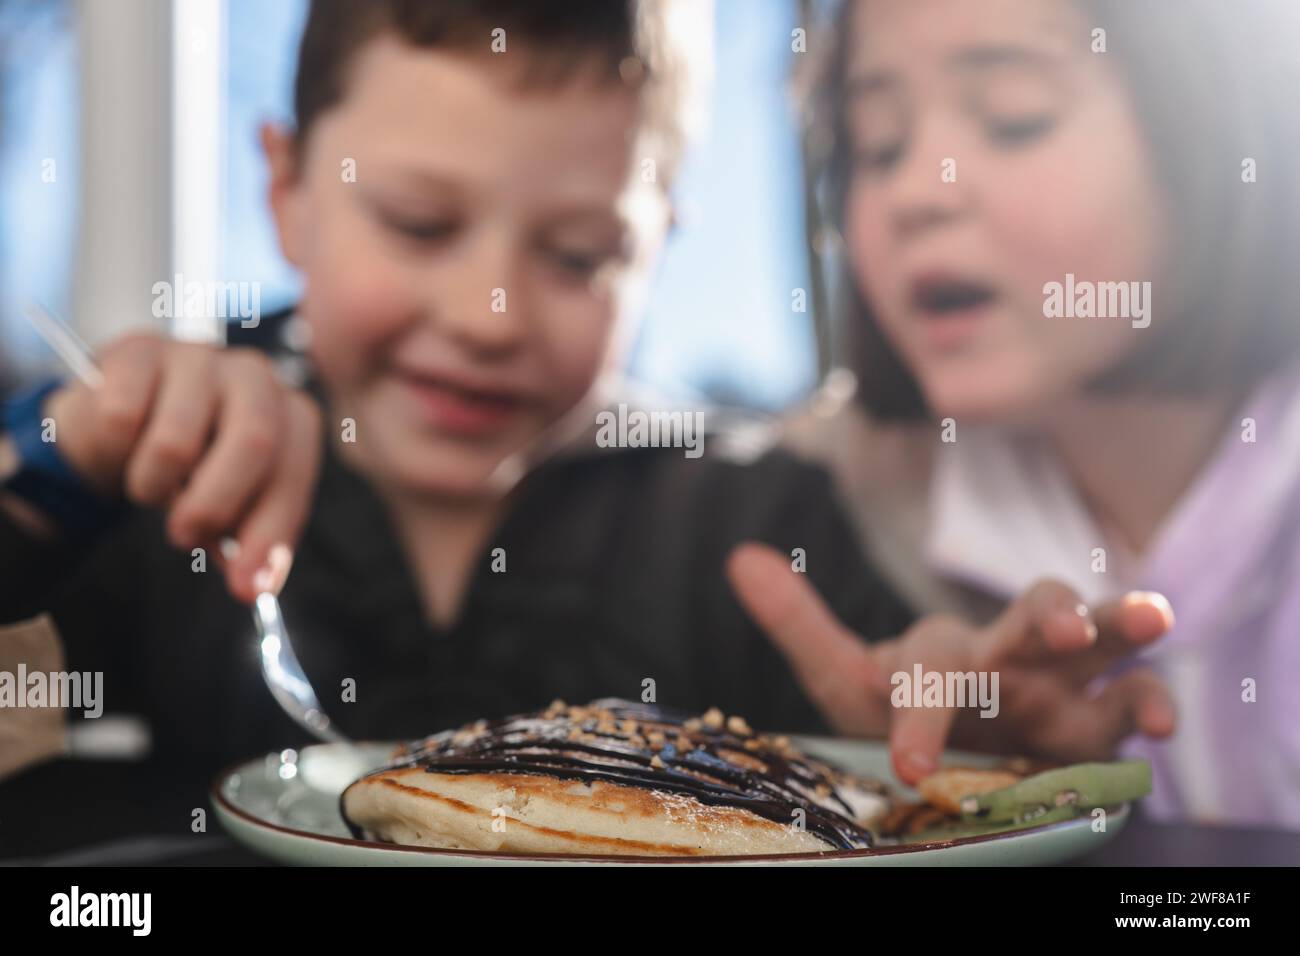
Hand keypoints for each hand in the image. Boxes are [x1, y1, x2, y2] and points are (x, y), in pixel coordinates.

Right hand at [43, 332, 321, 602]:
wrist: (117, 424)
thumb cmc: (188, 470)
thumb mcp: (224, 506)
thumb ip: (245, 542)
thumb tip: (255, 585)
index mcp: (291, 416)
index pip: (294, 473)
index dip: (271, 533)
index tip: (246, 585)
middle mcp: (257, 377)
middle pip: (255, 441)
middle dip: (217, 504)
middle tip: (185, 536)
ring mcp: (199, 355)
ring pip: (176, 440)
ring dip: (152, 485)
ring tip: (151, 484)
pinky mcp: (139, 349)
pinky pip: (121, 417)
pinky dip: (114, 449)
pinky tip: (122, 442)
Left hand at [726, 542, 1176, 785]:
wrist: (953, 748)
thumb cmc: (898, 713)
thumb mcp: (845, 680)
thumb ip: (800, 625)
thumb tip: (738, 555)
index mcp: (943, 655)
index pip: (930, 669)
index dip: (920, 719)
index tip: (911, 766)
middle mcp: (1005, 659)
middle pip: (1032, 618)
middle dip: (1050, 616)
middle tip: (1064, 628)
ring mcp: (1057, 684)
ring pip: (1097, 640)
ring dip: (1122, 625)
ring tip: (1151, 618)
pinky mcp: (1095, 719)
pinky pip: (1130, 698)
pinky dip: (1148, 702)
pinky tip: (1159, 725)